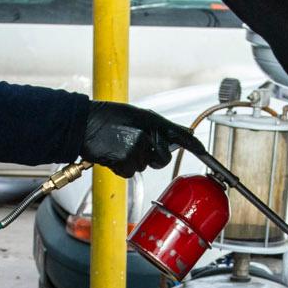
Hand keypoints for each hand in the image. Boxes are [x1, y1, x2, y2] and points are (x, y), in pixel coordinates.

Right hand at [80, 102, 196, 176]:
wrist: (82, 123)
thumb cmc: (107, 118)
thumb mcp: (137, 115)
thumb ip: (160, 126)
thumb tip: (184, 133)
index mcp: (152, 121)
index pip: (180, 135)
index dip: (194, 146)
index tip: (204, 151)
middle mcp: (148, 135)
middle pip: (162, 159)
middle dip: (151, 156)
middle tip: (132, 144)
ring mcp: (138, 149)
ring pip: (143, 166)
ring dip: (133, 160)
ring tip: (119, 145)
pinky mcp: (126, 162)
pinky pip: (130, 172)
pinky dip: (121, 167)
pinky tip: (113, 153)